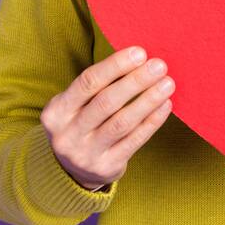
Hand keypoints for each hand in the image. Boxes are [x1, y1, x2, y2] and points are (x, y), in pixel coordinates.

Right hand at [41, 45, 174, 190]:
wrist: (70, 171)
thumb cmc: (80, 123)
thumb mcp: (74, 105)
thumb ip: (98, 86)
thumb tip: (138, 60)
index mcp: (56, 112)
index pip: (88, 82)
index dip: (115, 66)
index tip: (140, 53)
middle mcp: (67, 134)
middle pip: (106, 102)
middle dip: (135, 81)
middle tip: (159, 66)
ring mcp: (86, 154)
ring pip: (122, 123)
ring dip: (148, 100)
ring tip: (167, 84)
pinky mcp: (107, 167)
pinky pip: (134, 141)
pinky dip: (152, 121)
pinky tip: (165, 105)